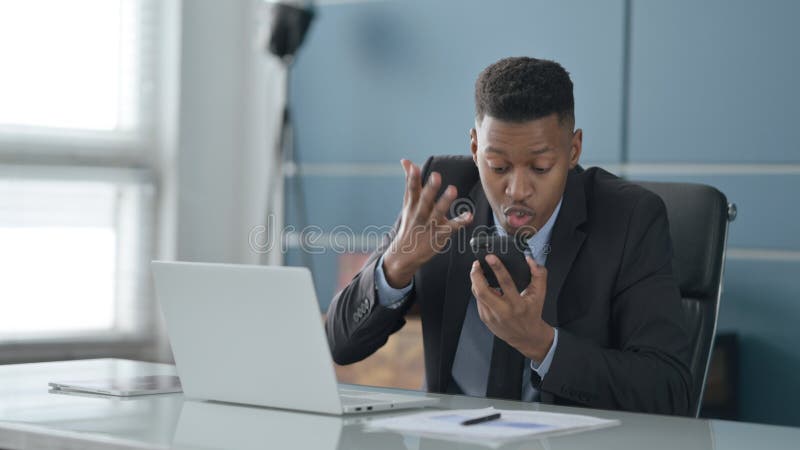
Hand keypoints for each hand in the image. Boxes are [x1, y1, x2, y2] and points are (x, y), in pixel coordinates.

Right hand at [383, 159, 472, 287]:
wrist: (405, 253)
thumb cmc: (411, 222)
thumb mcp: (409, 202)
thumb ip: (410, 181)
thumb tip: (406, 160)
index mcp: (412, 205)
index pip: (411, 190)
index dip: (412, 178)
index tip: (413, 166)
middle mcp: (420, 214)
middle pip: (424, 200)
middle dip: (430, 189)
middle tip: (436, 175)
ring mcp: (429, 225)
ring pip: (437, 213)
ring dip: (444, 202)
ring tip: (452, 190)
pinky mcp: (439, 236)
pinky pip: (451, 228)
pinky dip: (460, 222)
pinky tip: (469, 216)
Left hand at [470, 254, 553, 361]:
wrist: (525, 336)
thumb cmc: (531, 314)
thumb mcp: (539, 295)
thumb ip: (538, 275)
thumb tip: (530, 260)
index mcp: (517, 304)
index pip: (505, 282)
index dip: (497, 268)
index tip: (490, 258)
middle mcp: (502, 311)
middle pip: (482, 291)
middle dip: (476, 275)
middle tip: (476, 264)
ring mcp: (491, 316)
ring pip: (477, 294)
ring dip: (475, 280)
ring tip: (477, 271)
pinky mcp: (484, 317)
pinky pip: (478, 300)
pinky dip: (479, 290)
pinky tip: (482, 285)